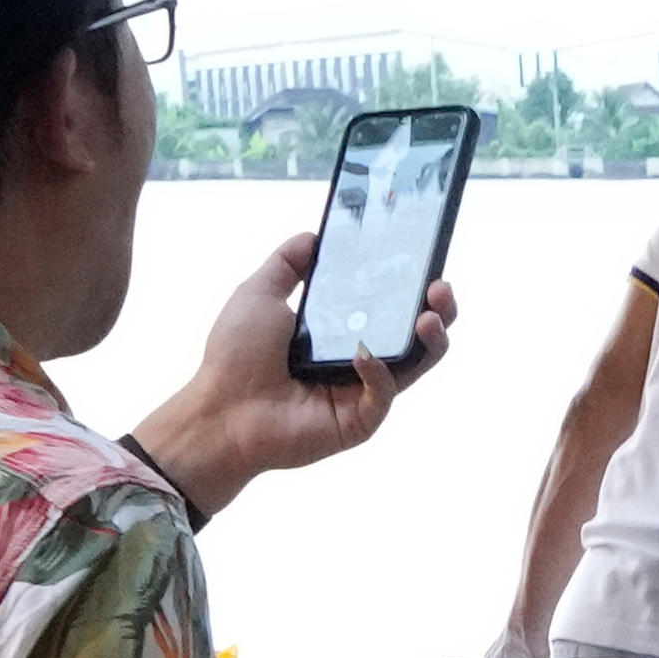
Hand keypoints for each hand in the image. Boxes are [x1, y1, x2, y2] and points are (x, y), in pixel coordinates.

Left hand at [131, 232, 454, 527]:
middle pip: (416, 336)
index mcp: (340, 331)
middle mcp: (357, 361)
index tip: (425, 262)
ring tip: (429, 315)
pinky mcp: (357, 421)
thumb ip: (287, 262)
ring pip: (415, 366)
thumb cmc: (233, 357)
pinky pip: (383, 394)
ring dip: (430, 339)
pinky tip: (363, 354)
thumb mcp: (259, 293)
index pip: (390, 306)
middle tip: (440, 289)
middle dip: (439, 310)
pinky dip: (378, 372)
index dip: (413, 286)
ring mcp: (360, 392)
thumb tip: (314, 235)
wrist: (218, 409)